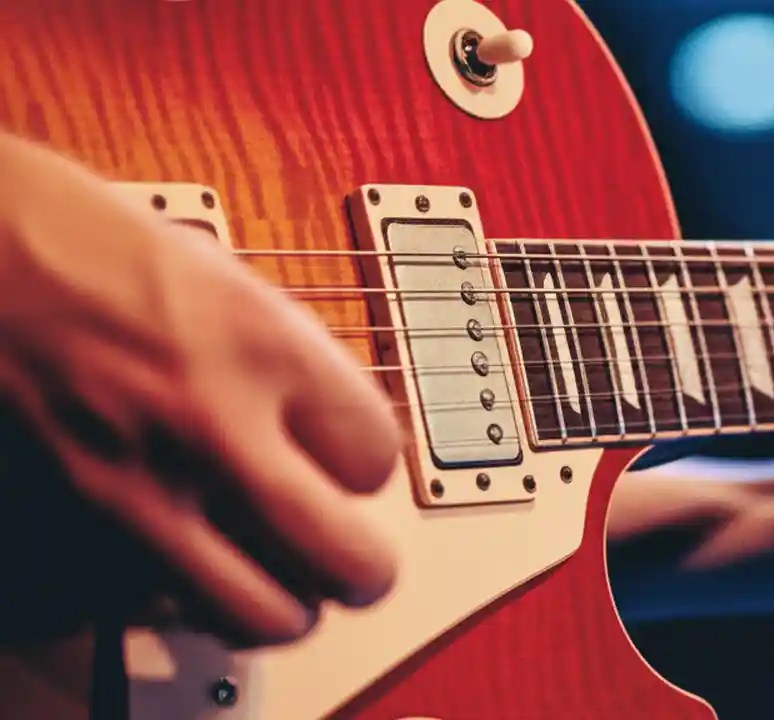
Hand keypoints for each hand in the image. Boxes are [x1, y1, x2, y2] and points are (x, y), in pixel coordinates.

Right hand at [0, 134, 401, 644]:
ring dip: (287, 603)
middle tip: (354, 559)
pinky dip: (197, 596)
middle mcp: (213, 419)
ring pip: (266, 614)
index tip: (352, 459)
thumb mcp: (227, 282)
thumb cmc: (93, 246)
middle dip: (363, 568)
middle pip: (346, 559)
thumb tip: (332, 435)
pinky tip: (199, 559)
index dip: (369, 465)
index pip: (376, 459)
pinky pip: (173, 599)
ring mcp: (143, 478)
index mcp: (263, 344)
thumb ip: (291, 368)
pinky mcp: (84, 516)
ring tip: (284, 578)